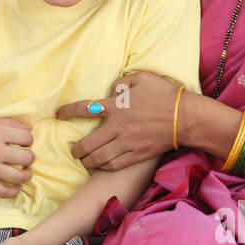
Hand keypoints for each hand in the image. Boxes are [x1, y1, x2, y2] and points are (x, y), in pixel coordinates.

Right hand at [0, 117, 33, 197]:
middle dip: (29, 158)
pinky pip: (3, 192)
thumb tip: (30, 130)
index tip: (23, 144)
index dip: (29, 142)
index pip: (27, 139)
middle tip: (24, 158)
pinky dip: (14, 191)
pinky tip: (16, 187)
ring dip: (26, 175)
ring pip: (19, 177)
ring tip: (24, 173)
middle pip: (27, 158)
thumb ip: (9, 123)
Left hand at [57, 71, 182, 170]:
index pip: (84, 109)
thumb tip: (112, 88)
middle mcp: (117, 128)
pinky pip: (114, 165)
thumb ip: (122, 82)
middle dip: (76, 149)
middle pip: (87, 143)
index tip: (59, 114)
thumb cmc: (164, 95)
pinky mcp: (136, 155)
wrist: (185, 118)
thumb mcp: (142, 78)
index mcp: (115, 107)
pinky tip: (100, 165)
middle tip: (73, 150)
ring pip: (98, 158)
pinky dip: (103, 167)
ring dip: (87, 160)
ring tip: (84, 160)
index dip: (68, 112)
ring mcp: (126, 144)